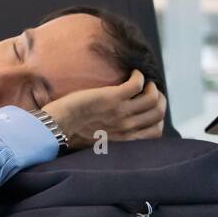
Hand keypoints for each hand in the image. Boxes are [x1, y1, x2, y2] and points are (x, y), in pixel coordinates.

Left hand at [41, 69, 166, 149]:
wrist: (58, 125)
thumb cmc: (74, 133)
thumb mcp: (102, 142)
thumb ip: (116, 137)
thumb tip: (125, 127)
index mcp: (126, 140)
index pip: (157, 131)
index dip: (158, 117)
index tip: (152, 108)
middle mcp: (127, 127)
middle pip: (158, 112)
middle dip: (159, 99)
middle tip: (151, 91)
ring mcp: (121, 111)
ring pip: (153, 98)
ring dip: (152, 87)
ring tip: (145, 82)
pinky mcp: (112, 97)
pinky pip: (136, 84)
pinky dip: (139, 76)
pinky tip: (133, 73)